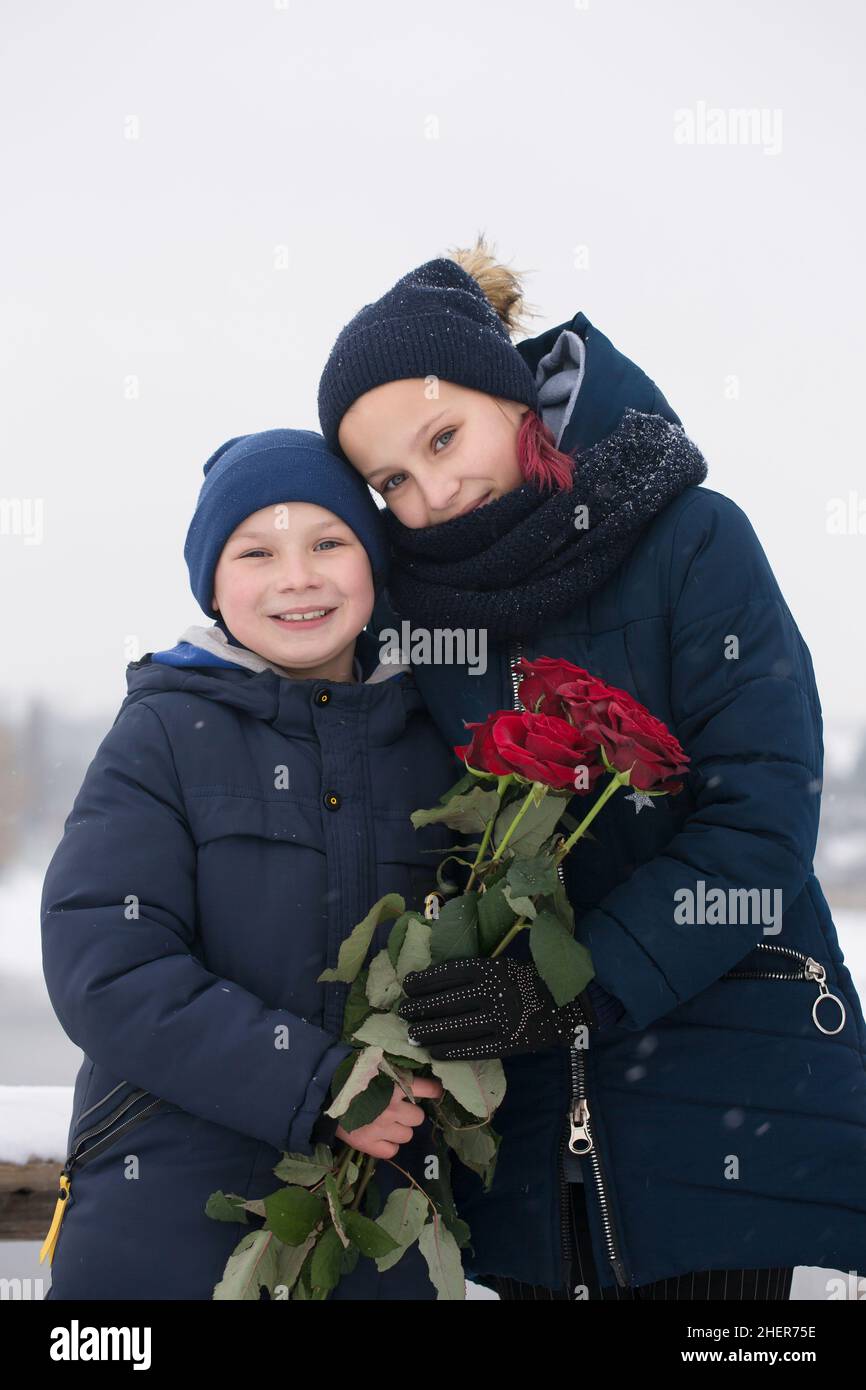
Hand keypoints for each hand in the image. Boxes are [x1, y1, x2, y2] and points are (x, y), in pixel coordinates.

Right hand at [336, 1076, 443, 1158]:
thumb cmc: (350, 1075)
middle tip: (397, 1110)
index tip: (437, 1093)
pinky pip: (392, 1151)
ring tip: (386, 1124)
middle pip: (418, 1118)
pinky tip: (380, 1137)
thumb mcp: (376, 1066)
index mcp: (395, 1085)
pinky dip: (389, 1146)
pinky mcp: (368, 1144)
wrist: (323, 1091)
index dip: (435, 1091)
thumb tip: (412, 1075)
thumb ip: (395, 1072)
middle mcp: (392, 1108)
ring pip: (406, 1136)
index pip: (427, 1090)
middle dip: (410, 1114)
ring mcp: (381, 1128)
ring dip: (399, 1130)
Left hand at [397, 956, 586, 1059]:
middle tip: (403, 1012)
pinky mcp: (508, 1043)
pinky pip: (472, 1048)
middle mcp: (495, 993)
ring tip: (411, 1034)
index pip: (448, 974)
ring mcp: (501, 1020)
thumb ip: (474, 972)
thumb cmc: (527, 982)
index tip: (407, 985)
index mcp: (492, 969)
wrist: (565, 1005)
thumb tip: (432, 980)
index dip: (424, 981)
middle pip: (447, 1002)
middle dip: (420, 1008)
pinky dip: (449, 1050)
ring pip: (455, 1027)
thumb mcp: (503, 966)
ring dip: (429, 1031)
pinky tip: (433, 1051)